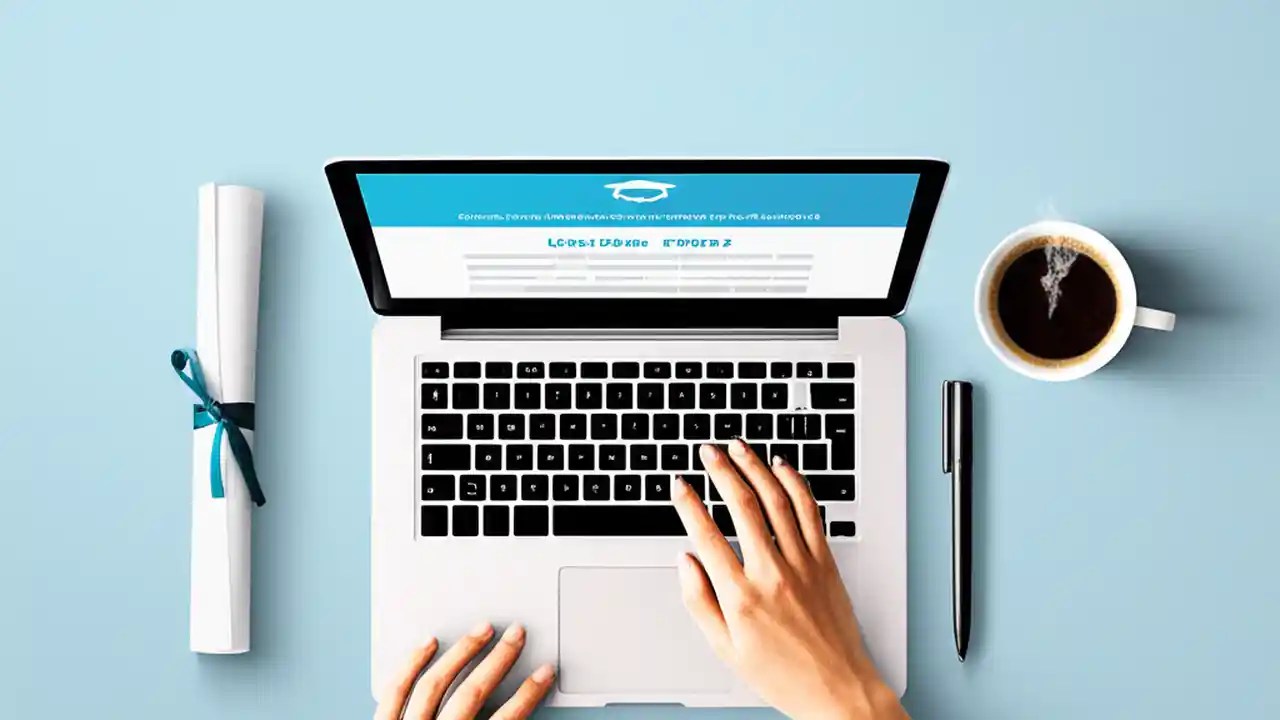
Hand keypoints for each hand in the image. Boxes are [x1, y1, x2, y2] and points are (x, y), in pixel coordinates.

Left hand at [374, 623, 554, 719]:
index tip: (544, 673)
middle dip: (498, 660)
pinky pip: (396, 690)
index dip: (528, 694)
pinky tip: (429, 643)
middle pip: (471, 695)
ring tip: (481, 630)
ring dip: (462, 653)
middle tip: (517, 636)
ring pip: (434, 684)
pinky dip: (412, 663)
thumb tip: (520, 717)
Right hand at [672, 441, 907, 719]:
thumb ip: (699, 601)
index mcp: (741, 597)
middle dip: (720, 471)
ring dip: (755, 467)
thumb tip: (685, 561)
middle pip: (742, 505)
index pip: (706, 535)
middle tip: (707, 452)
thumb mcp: (725, 649)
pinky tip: (782, 468)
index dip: (689, 504)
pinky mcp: (825, 562)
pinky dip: (795, 484)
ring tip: (738, 448)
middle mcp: (772, 574)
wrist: (838, 689)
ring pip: (776, 500)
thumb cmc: (782, 675)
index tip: (680, 485)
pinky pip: (810, 512)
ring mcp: (803, 564)